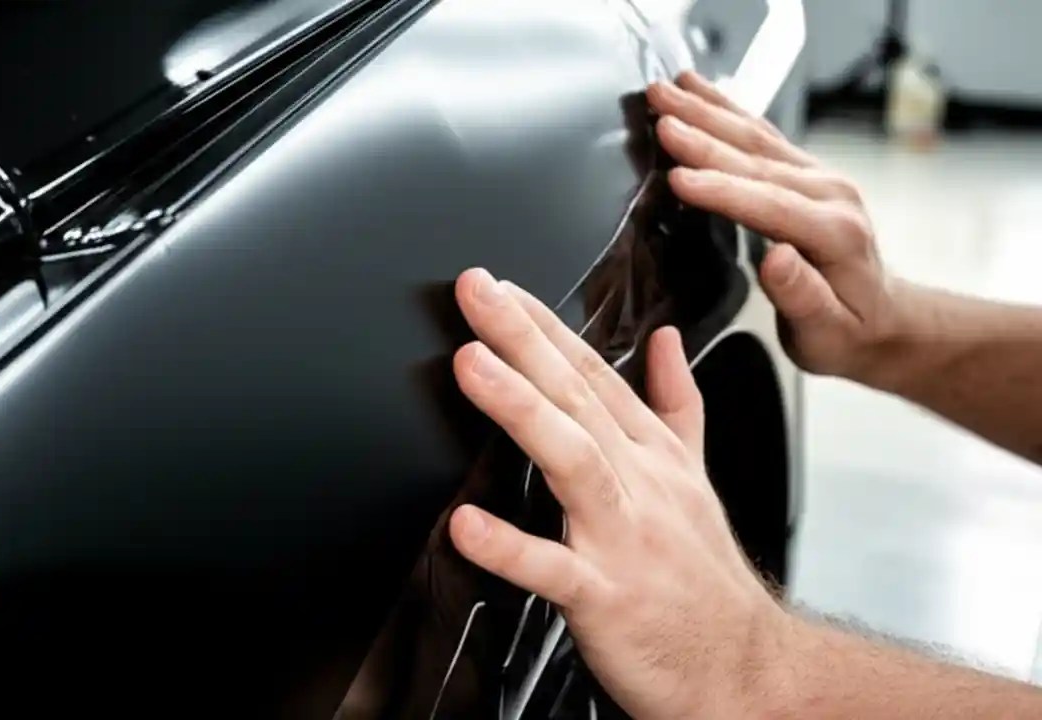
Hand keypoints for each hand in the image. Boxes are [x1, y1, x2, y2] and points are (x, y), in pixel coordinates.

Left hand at [446, 268, 790, 719]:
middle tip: (478, 291)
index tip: (502, 286)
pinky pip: (555, 570)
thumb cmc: (705, 575)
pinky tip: (466, 525)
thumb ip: (675, 405)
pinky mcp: (607, 597)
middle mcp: (637, 483)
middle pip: (577, 397)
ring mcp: (623, 538)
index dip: (546, 326)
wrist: (744, 668)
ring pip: (572, 460)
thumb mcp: (695, 475)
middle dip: (524, 338)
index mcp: (651, 454)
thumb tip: (667, 340)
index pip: (593, 374)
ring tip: (471, 365)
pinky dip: (511, 548)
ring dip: (520, 409)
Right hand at [647, 71, 905, 384]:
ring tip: (666, 89)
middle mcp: (831, 195)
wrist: (884, 321)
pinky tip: (699, 90)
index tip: (678, 177)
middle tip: (660, 116)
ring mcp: (820, 178)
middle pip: (758, 159)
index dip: (721, 190)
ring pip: (756, 136)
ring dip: (708, 109)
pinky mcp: (806, 172)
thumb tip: (774, 260)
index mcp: (835, 235)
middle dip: (704, 135)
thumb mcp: (825, 334)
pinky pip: (761, 135)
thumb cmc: (848, 334)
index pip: (769, 206)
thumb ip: (801, 296)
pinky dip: (727, 109)